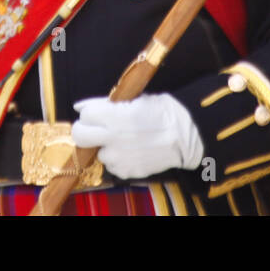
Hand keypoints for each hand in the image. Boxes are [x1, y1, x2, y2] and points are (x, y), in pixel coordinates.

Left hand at [71, 93, 203, 179]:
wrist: (189, 137)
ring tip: (124, 140)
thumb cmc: (164, 112)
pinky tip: (132, 151)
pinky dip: (118, 160)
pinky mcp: (127, 171)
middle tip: (96, 128)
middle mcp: (115, 138)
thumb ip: (106, 103)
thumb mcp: (137, 99)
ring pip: (98, 153)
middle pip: (80, 136)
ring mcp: (120, 157)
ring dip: (105, 146)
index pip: (85, 114)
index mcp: (117, 116)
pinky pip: (112, 166)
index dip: (91, 112)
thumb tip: (80, 106)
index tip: (98, 113)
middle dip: (85, 130)